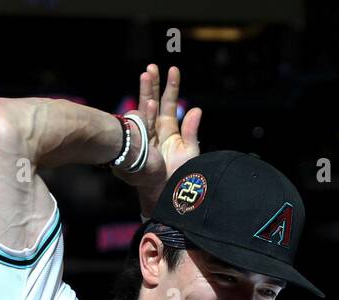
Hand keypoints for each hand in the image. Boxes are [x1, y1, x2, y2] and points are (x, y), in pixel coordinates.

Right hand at [112, 64, 202, 213]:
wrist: (169, 193)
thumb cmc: (180, 175)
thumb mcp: (190, 151)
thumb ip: (191, 131)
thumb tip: (196, 109)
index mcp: (169, 129)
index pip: (169, 103)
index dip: (171, 87)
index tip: (172, 69)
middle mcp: (156, 130)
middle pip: (154, 102)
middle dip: (153, 84)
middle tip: (152, 67)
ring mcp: (147, 136)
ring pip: (146, 110)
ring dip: (146, 92)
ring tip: (146, 74)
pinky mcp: (142, 146)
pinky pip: (144, 128)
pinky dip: (146, 115)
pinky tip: (148, 102)